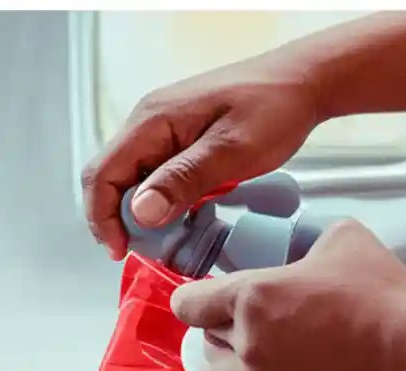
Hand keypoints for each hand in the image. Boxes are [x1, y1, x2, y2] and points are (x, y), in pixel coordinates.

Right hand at [81, 54, 321, 259]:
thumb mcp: (232, 151)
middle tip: (148, 253)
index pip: (102, 174)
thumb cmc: (274, 109)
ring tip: (167, 242)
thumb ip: (184, 179)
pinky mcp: (181, 139)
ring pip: (133, 180)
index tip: (123, 251)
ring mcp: (164, 131)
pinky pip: (157, 175)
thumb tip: (140, 212)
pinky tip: (184, 221)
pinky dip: (163, 203)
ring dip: (143, 215)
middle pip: (111, 179)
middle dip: (120, 220)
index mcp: (153, 120)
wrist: (303, 82)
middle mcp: (149, 123)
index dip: (103, 218)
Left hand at [170, 219, 405, 370]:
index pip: (189, 303)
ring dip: (228, 361)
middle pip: (205, 337)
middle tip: (254, 325)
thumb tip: (295, 251)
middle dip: (223, 328)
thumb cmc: (384, 296)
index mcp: (252, 295)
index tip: (208, 300)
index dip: (199, 299)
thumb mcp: (342, 239)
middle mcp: (244, 344)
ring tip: (257, 355)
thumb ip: (303, 242)